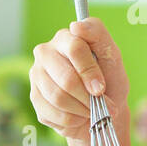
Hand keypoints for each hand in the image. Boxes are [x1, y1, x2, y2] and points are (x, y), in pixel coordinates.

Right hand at [30, 17, 129, 141]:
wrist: (102, 110)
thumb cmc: (108, 79)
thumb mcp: (112, 56)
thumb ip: (98, 35)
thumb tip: (76, 26)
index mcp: (65, 37)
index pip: (74, 48)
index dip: (90, 71)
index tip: (100, 88)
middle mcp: (45, 52)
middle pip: (66, 78)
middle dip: (87, 96)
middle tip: (100, 104)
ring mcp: (36, 74)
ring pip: (58, 97)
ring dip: (81, 109)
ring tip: (91, 110)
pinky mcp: (34, 96)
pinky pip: (52, 112)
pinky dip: (71, 118)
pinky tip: (78, 115)